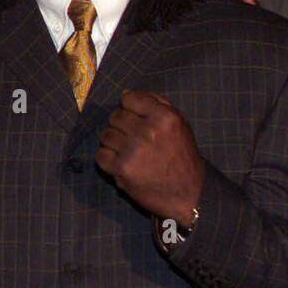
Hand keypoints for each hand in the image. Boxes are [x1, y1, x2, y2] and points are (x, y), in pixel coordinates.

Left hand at [95, 89, 205, 227]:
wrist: (188, 193)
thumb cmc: (182, 155)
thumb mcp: (179, 123)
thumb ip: (156, 103)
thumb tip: (125, 94)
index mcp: (165, 117)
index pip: (129, 98)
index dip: (130, 107)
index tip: (136, 117)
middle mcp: (149, 131)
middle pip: (115, 116)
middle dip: (121, 125)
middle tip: (134, 138)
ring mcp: (133, 150)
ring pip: (105, 135)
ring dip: (114, 142)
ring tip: (130, 151)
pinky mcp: (122, 169)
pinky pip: (100, 155)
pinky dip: (108, 159)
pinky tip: (123, 163)